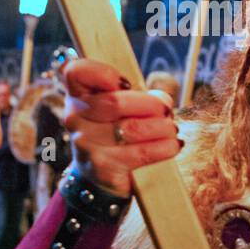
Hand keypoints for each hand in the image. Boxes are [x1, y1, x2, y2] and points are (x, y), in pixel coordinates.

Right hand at [62, 58, 180, 197]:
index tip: (126, 83)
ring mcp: (86, 144)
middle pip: (115, 101)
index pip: (76, 72)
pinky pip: (142, 153)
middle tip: (166, 110)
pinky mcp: (103, 167)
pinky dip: (165, 147)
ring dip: (162, 127)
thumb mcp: (117, 108)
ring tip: (171, 129)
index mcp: (77, 95)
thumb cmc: (112, 132)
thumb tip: (161, 100)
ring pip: (133, 128)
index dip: (102, 73)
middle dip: (150, 104)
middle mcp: (75, 118)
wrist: (98, 176)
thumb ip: (136, 95)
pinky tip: (173, 145)